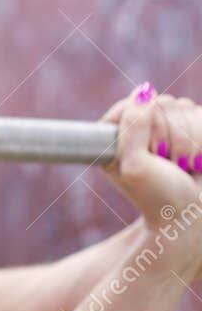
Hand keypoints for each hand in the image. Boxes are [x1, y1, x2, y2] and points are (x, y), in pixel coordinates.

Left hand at [100, 84, 201, 256]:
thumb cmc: (160, 198)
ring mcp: (169, 129)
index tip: (151, 152)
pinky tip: (199, 160)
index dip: (146, 124)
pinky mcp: (193, 131)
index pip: (132, 104)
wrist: (193, 219)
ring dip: (191, 141)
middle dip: (173, 137)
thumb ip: (133, 128)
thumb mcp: (136, 166)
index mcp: (116, 137)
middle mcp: (141, 130)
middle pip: (163, 103)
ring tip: (185, 166)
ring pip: (187, 108)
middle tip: (170, 165)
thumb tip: (144, 91)